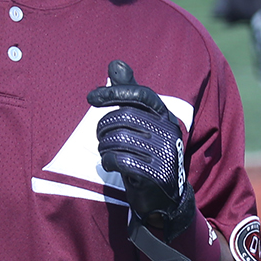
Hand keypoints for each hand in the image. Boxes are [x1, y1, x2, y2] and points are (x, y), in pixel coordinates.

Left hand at [86, 60, 195, 240]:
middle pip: (124, 117)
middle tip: (101, 137)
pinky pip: (120, 159)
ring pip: (118, 138)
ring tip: (106, 151)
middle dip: (103, 126)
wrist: (164, 196)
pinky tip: (110, 163)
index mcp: (166, 116)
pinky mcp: (155, 174)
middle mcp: (169, 132)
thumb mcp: (140, 122)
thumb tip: (115, 63)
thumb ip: (129, 94)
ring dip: (104, 146)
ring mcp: (164, 153)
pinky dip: (108, 160)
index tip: (91, 97)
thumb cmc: (147, 154)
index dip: (114, 92)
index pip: (140, 94)